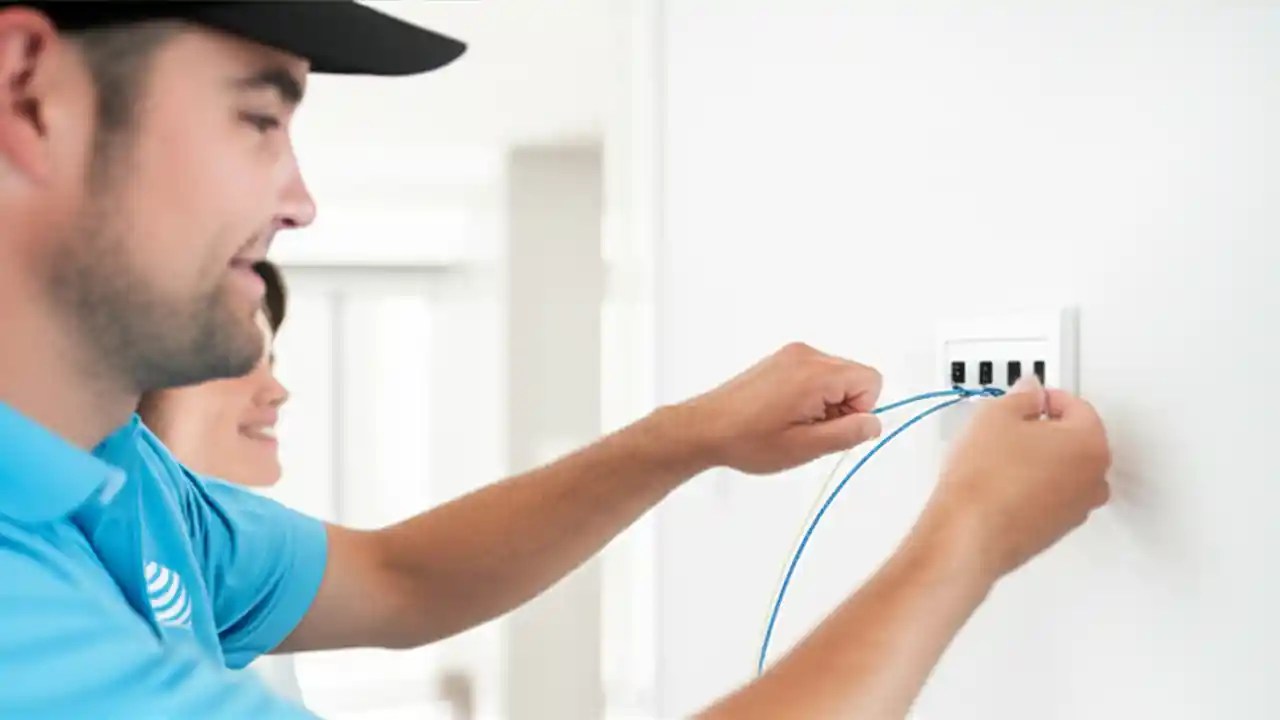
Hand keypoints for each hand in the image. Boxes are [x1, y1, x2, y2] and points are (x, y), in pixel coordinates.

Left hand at [678, 342, 883, 473]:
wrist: (705, 428)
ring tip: (794, 423)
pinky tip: (785, 414)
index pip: (871, 380)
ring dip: (826, 402)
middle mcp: (805, 355)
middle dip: (844, 406)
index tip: (833, 429)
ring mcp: (791, 355)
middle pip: (854, 376)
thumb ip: (847, 434)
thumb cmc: (747, 439)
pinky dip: (811, 395)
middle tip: (812, 430)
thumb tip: (874, 423)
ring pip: (836, 376)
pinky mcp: (780, 360)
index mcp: (815, 373)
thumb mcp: (804, 447)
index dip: (860, 410)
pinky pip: (815, 374)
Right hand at [922, 375, 1111, 579]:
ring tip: (1003, 455)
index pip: (1078, 406)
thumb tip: (1029, 393)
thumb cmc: (986, 481)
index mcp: (1090, 444)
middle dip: (1046, 429)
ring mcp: (1078, 508)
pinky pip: (1052, 496)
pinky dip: (1035, 486)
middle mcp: (1094, 478)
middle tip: (1014, 425)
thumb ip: (1021, 396)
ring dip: (1041, 459)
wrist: (970, 533)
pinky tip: (1002, 482)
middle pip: (1077, 440)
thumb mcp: (996, 415)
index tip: (1029, 398)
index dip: (1047, 397)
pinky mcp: (1056, 529)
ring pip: (1065, 470)